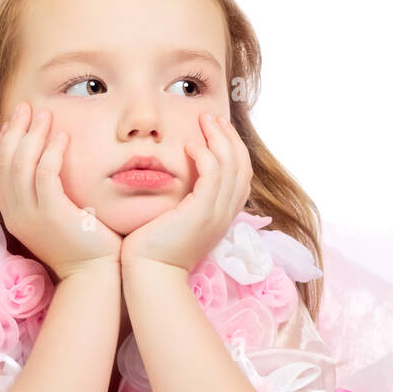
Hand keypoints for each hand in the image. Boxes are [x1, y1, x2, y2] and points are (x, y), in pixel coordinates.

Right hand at [0, 102, 122, 280]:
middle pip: (4, 163)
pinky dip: (51, 152)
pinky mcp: (51, 214)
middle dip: (15, 131)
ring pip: (21, 165)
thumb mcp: (57, 218)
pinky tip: (62, 137)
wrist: (94, 276)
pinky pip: (44, 175)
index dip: (3, 143)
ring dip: (32, 136)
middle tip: (27, 107)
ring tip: (45, 115)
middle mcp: (16, 214)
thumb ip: (48, 196)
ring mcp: (30, 215)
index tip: (14, 122)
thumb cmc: (84, 247)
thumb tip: (51, 170)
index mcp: (14, 215)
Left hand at [120, 111, 252, 272]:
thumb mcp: (176, 221)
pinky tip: (189, 145)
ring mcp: (216, 214)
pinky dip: (205, 155)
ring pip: (231, 166)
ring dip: (219, 138)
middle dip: (229, 137)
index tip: (217, 130)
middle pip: (242, 166)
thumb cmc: (154, 250)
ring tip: (204, 120)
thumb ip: (183, 201)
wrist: (150, 275)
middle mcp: (225, 214)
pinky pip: (212, 175)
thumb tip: (176, 181)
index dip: (233, 149)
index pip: (241, 175)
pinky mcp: (201, 213)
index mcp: (221, 215)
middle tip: (212, 116)